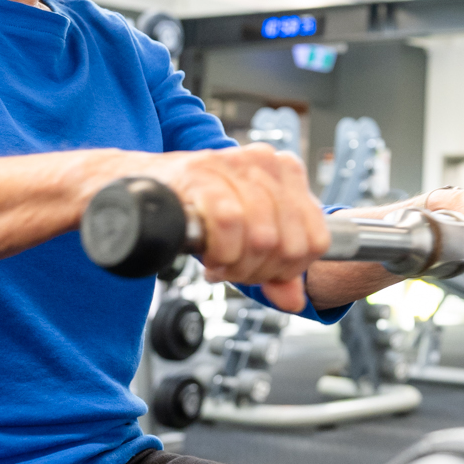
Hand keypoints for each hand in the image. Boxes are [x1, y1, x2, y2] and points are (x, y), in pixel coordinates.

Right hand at [143, 145, 325, 313]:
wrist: (148, 187)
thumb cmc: (203, 210)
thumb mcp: (249, 236)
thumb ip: (277, 267)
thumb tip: (296, 301)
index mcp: (289, 173)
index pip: (316, 240)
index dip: (289, 270)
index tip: (263, 273)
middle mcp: (268, 162)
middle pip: (288, 245)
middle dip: (260, 272)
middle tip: (235, 271)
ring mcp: (236, 163)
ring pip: (262, 237)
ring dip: (238, 266)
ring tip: (220, 264)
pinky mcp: (204, 171)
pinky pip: (229, 223)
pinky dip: (221, 251)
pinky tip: (210, 256)